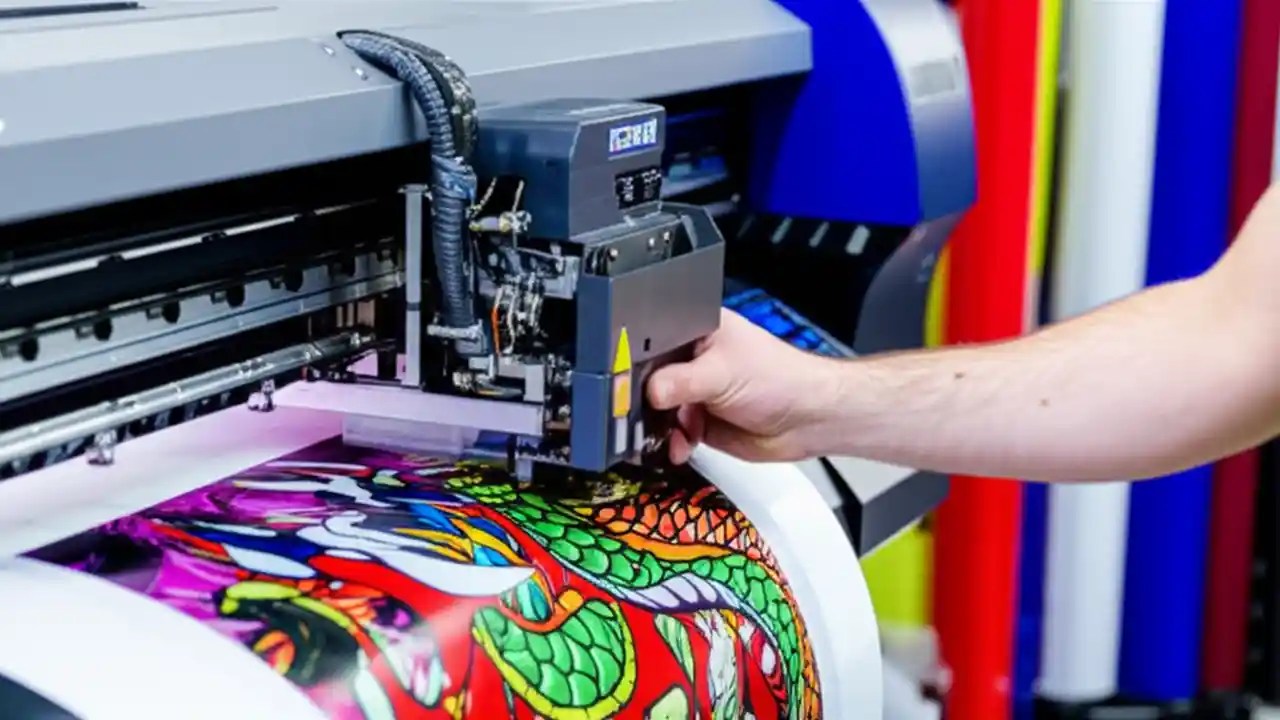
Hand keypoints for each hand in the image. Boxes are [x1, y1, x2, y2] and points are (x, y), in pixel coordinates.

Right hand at [646, 309, 843, 463]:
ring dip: (659, 425)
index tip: (621, 383)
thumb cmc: (782, 378)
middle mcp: (692, 360)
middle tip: (639, 414)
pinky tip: (682, 444)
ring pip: (658, 410)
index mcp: (695, 330)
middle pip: (649, 379)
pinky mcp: (700, 421)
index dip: (633, 361)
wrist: (809, 420)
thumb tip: (649, 391)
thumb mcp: (722, 373)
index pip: (650, 342)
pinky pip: (672, 433)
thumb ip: (682, 381)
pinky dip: (672, 442)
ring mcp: (695, 392)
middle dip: (644, 400)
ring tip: (671, 431)